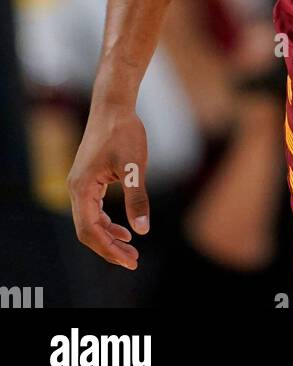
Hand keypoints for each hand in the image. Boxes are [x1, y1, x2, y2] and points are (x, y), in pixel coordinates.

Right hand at [67, 104, 149, 268]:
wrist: (113, 105)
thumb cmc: (124, 132)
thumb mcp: (135, 166)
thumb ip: (137, 198)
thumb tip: (143, 229)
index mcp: (82, 188)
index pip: (90, 231)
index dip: (109, 250)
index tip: (130, 261)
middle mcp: (76, 189)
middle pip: (87, 230)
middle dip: (109, 247)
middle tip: (133, 260)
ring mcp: (80, 184)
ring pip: (89, 221)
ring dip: (108, 236)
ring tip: (130, 248)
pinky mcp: (88, 178)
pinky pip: (93, 209)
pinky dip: (106, 222)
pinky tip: (123, 228)